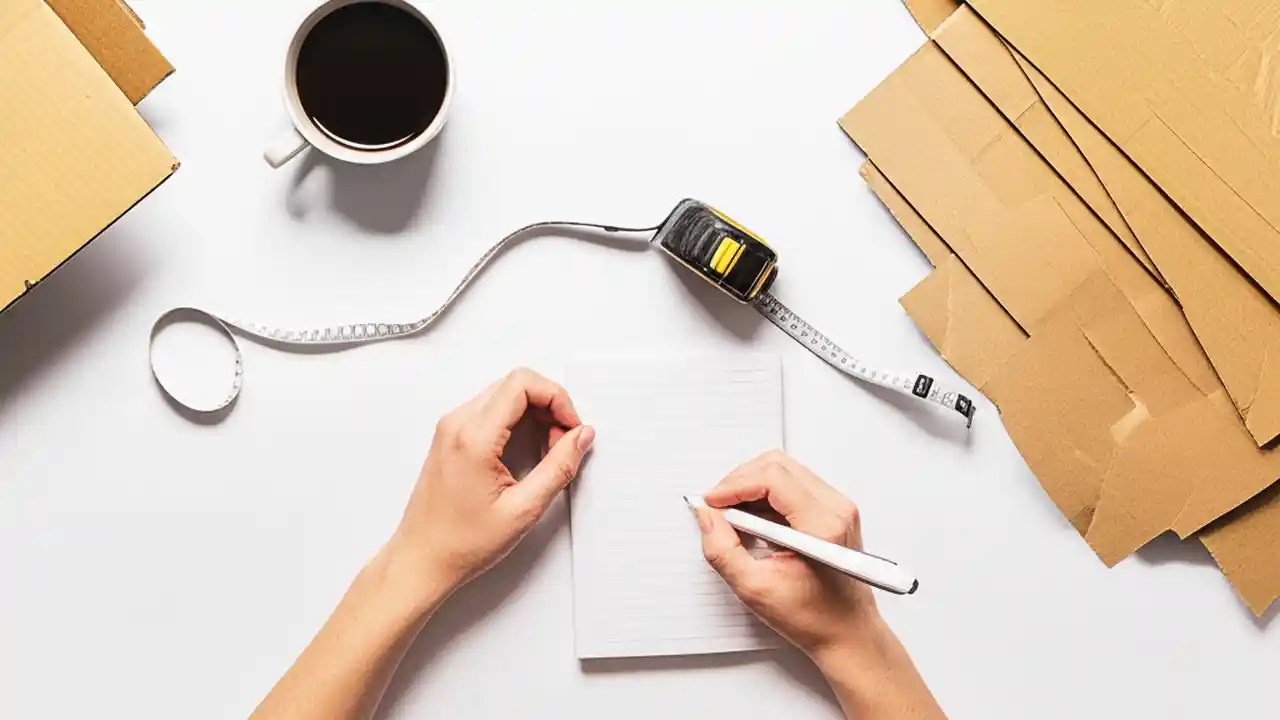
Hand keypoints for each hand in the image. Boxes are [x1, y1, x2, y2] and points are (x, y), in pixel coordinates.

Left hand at [389, 368, 594, 602]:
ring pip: (504, 394)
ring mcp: (450, 428)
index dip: (557, 398)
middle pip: (515, 384)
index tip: (571, 427)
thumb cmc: (461, 543)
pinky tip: (527, 452)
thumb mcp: (523, 509)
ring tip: (547, 451)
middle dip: (549, 406)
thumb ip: (558, 467)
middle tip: (562, 442)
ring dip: (534, 414)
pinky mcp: (451, 437)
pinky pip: (491, 410)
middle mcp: (457, 424)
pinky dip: (517, 422)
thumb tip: (580, 437)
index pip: (522, 384)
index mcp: (472, 437)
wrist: (422, 559)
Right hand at [693, 451, 877, 657]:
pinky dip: (767, 496)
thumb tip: (706, 516)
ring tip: (734, 515)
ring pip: (786, 471)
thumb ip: (722, 550)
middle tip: (718, 506)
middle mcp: (837, 509)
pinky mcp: (834, 511)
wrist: (848, 633)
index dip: (734, 485)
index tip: (712, 502)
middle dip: (741, 480)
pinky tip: (753, 521)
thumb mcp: (755, 589)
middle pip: (778, 465)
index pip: (772, 478)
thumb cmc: (814, 618)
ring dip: (753, 486)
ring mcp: (838, 507)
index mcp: (823, 527)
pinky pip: (794, 485)